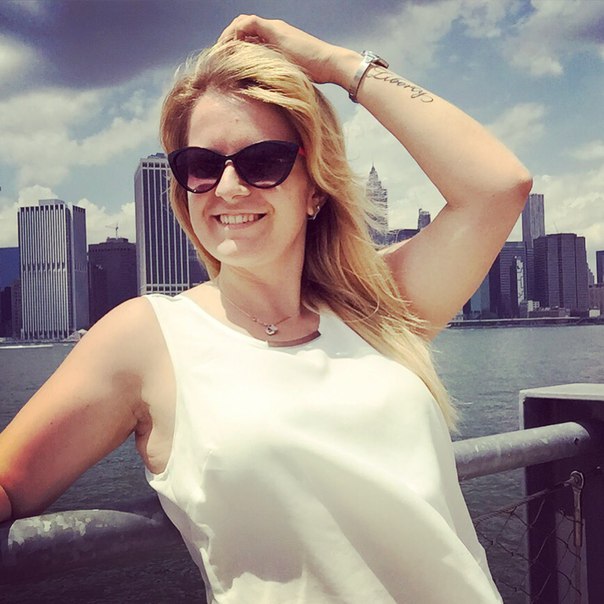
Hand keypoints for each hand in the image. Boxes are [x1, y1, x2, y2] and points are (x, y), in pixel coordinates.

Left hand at [217, 15, 357, 86]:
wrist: (330, 65)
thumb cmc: (316, 77)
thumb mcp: (290, 78)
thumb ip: (276, 78)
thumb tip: (263, 95)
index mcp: (276, 41)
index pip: (249, 37)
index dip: (235, 48)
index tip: (225, 63)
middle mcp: (274, 30)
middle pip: (242, 27)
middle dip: (228, 41)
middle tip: (218, 57)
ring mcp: (275, 28)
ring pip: (242, 23)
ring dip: (228, 36)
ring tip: (219, 53)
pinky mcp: (276, 30)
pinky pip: (247, 24)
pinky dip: (235, 34)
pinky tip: (229, 49)